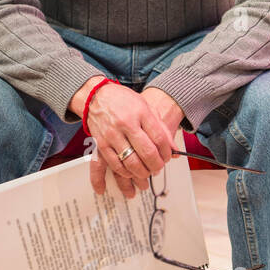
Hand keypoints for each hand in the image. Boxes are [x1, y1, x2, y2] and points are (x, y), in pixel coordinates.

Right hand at [69, 79, 179, 198]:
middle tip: (159, 167)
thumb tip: (173, 149)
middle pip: (147, 152)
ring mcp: (112, 135)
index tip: (168, 157)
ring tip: (147, 172)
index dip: (167, 152)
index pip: (159, 138)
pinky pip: (115, 165)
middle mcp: (126, 124)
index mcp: (140, 112)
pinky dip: (125, 173)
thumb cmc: (123, 101)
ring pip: (131, 162)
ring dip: (142, 173)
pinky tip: (131, 173)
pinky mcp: (100, 144)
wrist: (96, 96)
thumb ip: (160, 128)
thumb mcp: (145, 107)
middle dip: (157, 165)